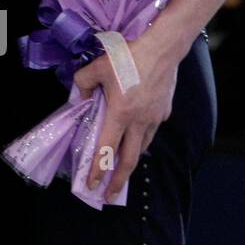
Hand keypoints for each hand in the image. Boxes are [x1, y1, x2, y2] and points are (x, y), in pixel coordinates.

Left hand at [75, 35, 178, 200]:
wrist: (162, 48)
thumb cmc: (128, 56)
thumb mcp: (95, 67)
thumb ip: (82, 84)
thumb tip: (79, 98)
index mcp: (121, 113)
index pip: (107, 149)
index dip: (98, 169)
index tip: (91, 184)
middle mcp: (140, 121)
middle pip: (129, 159)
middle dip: (117, 180)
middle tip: (109, 195)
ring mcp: (155, 118)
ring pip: (141, 147)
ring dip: (130, 160)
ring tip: (120, 170)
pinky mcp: (164, 112)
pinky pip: (150, 132)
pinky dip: (140, 140)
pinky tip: (134, 138)